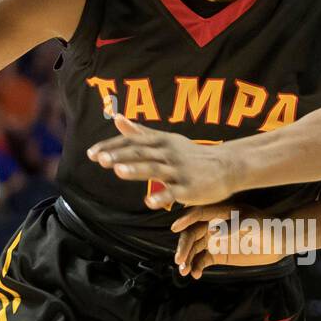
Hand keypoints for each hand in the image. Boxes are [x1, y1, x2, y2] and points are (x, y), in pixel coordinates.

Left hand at [89, 115, 236, 207]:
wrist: (228, 165)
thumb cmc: (193, 155)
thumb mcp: (167, 140)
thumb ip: (141, 132)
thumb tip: (117, 119)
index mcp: (161, 142)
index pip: (133, 141)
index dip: (112, 146)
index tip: (92, 153)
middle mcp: (169, 154)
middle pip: (141, 153)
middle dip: (120, 155)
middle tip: (99, 158)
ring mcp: (180, 171)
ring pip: (156, 169)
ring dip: (137, 170)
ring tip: (118, 171)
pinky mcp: (190, 188)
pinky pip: (174, 192)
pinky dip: (162, 196)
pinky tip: (148, 202)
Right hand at [170, 202, 287, 277]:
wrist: (277, 243)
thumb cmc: (267, 227)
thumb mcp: (253, 224)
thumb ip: (233, 226)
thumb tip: (212, 231)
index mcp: (220, 211)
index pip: (199, 213)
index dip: (186, 219)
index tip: (175, 228)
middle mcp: (213, 224)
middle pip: (191, 233)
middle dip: (184, 246)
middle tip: (180, 260)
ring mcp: (214, 240)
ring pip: (194, 248)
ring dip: (187, 259)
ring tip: (185, 271)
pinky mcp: (217, 254)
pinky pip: (202, 260)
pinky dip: (196, 267)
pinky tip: (196, 275)